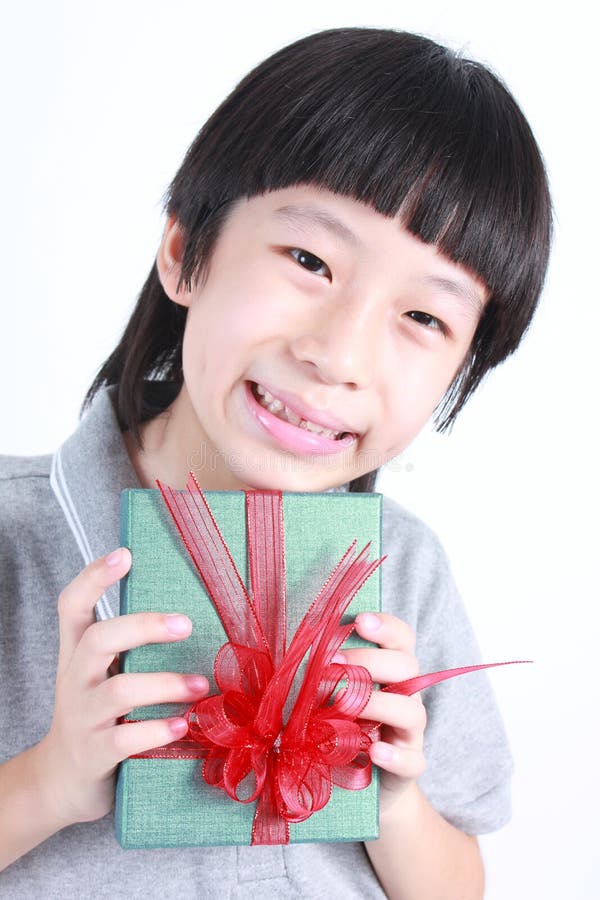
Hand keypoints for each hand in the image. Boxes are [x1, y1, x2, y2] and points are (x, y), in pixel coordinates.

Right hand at [38, 547, 208, 826]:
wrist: (60, 781)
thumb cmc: (95, 716)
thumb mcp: (99, 675)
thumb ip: (127, 647)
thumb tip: (187, 611)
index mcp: (75, 653)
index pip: (71, 606)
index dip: (94, 577)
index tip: (124, 554)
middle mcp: (75, 679)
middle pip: (98, 639)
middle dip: (142, 626)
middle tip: (185, 624)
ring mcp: (83, 717)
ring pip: (119, 691)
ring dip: (165, 685)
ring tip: (201, 686)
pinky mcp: (95, 753)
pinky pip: (125, 739)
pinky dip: (156, 730)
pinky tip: (182, 726)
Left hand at [335, 612, 425, 813]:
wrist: (365, 788)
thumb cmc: (341, 729)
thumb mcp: (331, 698)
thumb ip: (322, 677)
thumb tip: (288, 657)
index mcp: (390, 672)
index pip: (401, 639)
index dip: (386, 626)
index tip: (361, 620)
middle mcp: (405, 696)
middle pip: (407, 666)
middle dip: (371, 660)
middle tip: (334, 662)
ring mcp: (410, 732)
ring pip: (412, 711)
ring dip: (378, 704)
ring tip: (344, 706)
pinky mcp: (409, 766)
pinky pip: (412, 761)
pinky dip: (395, 756)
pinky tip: (374, 752)